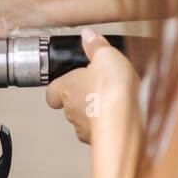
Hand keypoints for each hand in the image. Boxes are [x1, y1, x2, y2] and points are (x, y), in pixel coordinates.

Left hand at [46, 28, 140, 144]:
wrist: (126, 121)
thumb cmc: (112, 90)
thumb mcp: (106, 56)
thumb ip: (95, 46)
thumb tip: (88, 36)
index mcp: (67, 88)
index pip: (51, 92)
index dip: (58, 87)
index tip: (65, 82)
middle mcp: (71, 111)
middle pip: (70, 105)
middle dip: (82, 97)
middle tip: (97, 88)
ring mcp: (84, 129)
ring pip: (85, 121)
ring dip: (96, 113)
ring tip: (113, 103)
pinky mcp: (99, 141)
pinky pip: (100, 133)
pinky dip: (108, 125)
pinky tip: (122, 116)